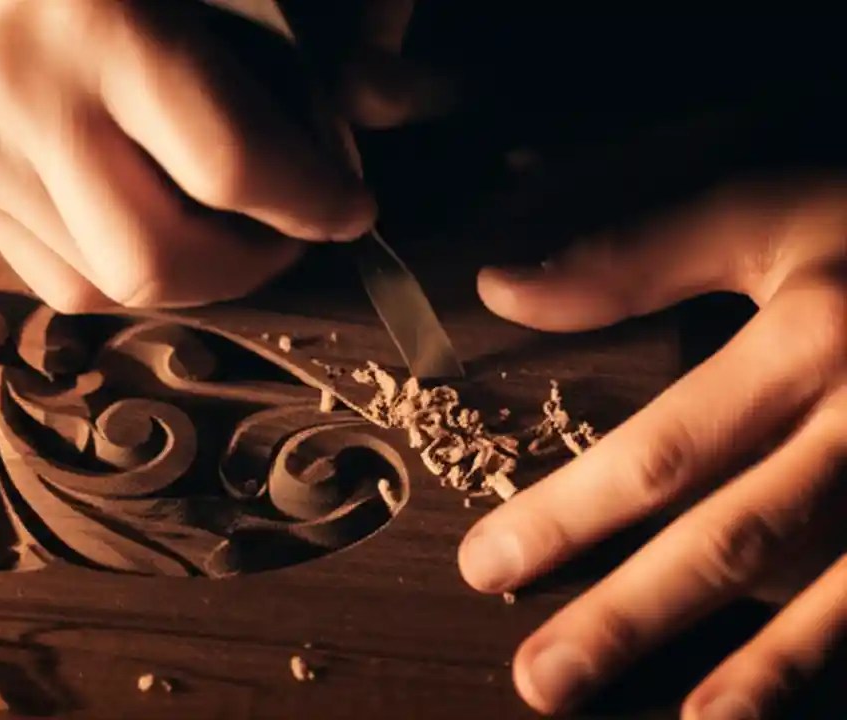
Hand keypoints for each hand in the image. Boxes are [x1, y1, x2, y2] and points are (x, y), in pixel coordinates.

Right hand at [0, 0, 445, 311]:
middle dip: (247, 266)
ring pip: (110, 285)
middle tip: (289, 233)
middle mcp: (21, 88)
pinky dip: (130, 267)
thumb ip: (334, 41)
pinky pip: (67, 280)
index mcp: (102, 19)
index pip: (228, 163)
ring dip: (194, 273)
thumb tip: (384, 128)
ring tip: (224, 219)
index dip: (311, 203)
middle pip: (154, 259)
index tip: (353, 208)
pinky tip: (154, 211)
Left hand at [463, 179, 846, 716]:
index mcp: (805, 343)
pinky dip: (824, 658)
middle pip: (733, 540)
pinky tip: (760, 708)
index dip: (573, 514)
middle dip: (632, 615)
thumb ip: (636, 258)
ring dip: (745, 667)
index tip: (490, 564)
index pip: (665, 450)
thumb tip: (498, 289)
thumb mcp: (770, 215)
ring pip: (823, 591)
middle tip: (544, 678)